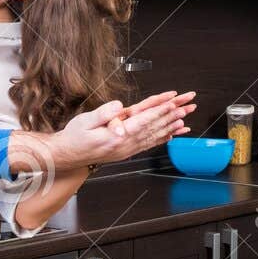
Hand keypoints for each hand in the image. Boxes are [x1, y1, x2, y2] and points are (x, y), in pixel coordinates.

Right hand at [14, 91, 194, 173]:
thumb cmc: (74, 138)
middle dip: (173, 114)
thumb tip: (119, 109)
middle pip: (155, 126)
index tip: (174, 102)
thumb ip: (103, 114)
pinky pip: (149, 143)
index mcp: (117, 135)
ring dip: (172, 125)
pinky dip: (163, 138)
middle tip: (189, 104)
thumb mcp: (84, 121)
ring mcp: (128, 149)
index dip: (160, 110)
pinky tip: (172, 134)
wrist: (68, 156)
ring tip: (187, 117)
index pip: (144, 120)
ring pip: (155, 135)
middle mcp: (127, 144)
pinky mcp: (127, 150)